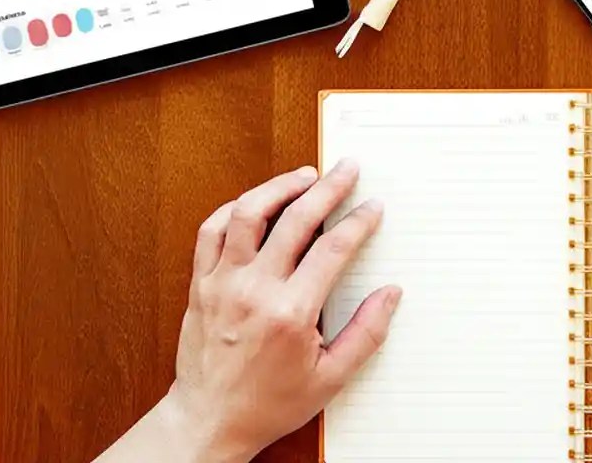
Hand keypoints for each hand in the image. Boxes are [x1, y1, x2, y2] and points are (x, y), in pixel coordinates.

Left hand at [161, 160, 400, 461]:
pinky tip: (256, 202)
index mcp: (291, 312)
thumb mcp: (331, 378)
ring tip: (304, 176)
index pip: (333, 248)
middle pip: (295, 219)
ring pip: (247, 213)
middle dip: (328, 187)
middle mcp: (254, 290)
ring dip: (278, 187)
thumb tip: (391, 294)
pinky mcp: (201, 284)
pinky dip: (234, 209)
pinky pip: (211, 231)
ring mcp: (223, 283)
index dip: (358, 221)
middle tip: (346, 170)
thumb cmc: (269, 404)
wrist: (209, 420)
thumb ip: (366, 333)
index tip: (371, 207)